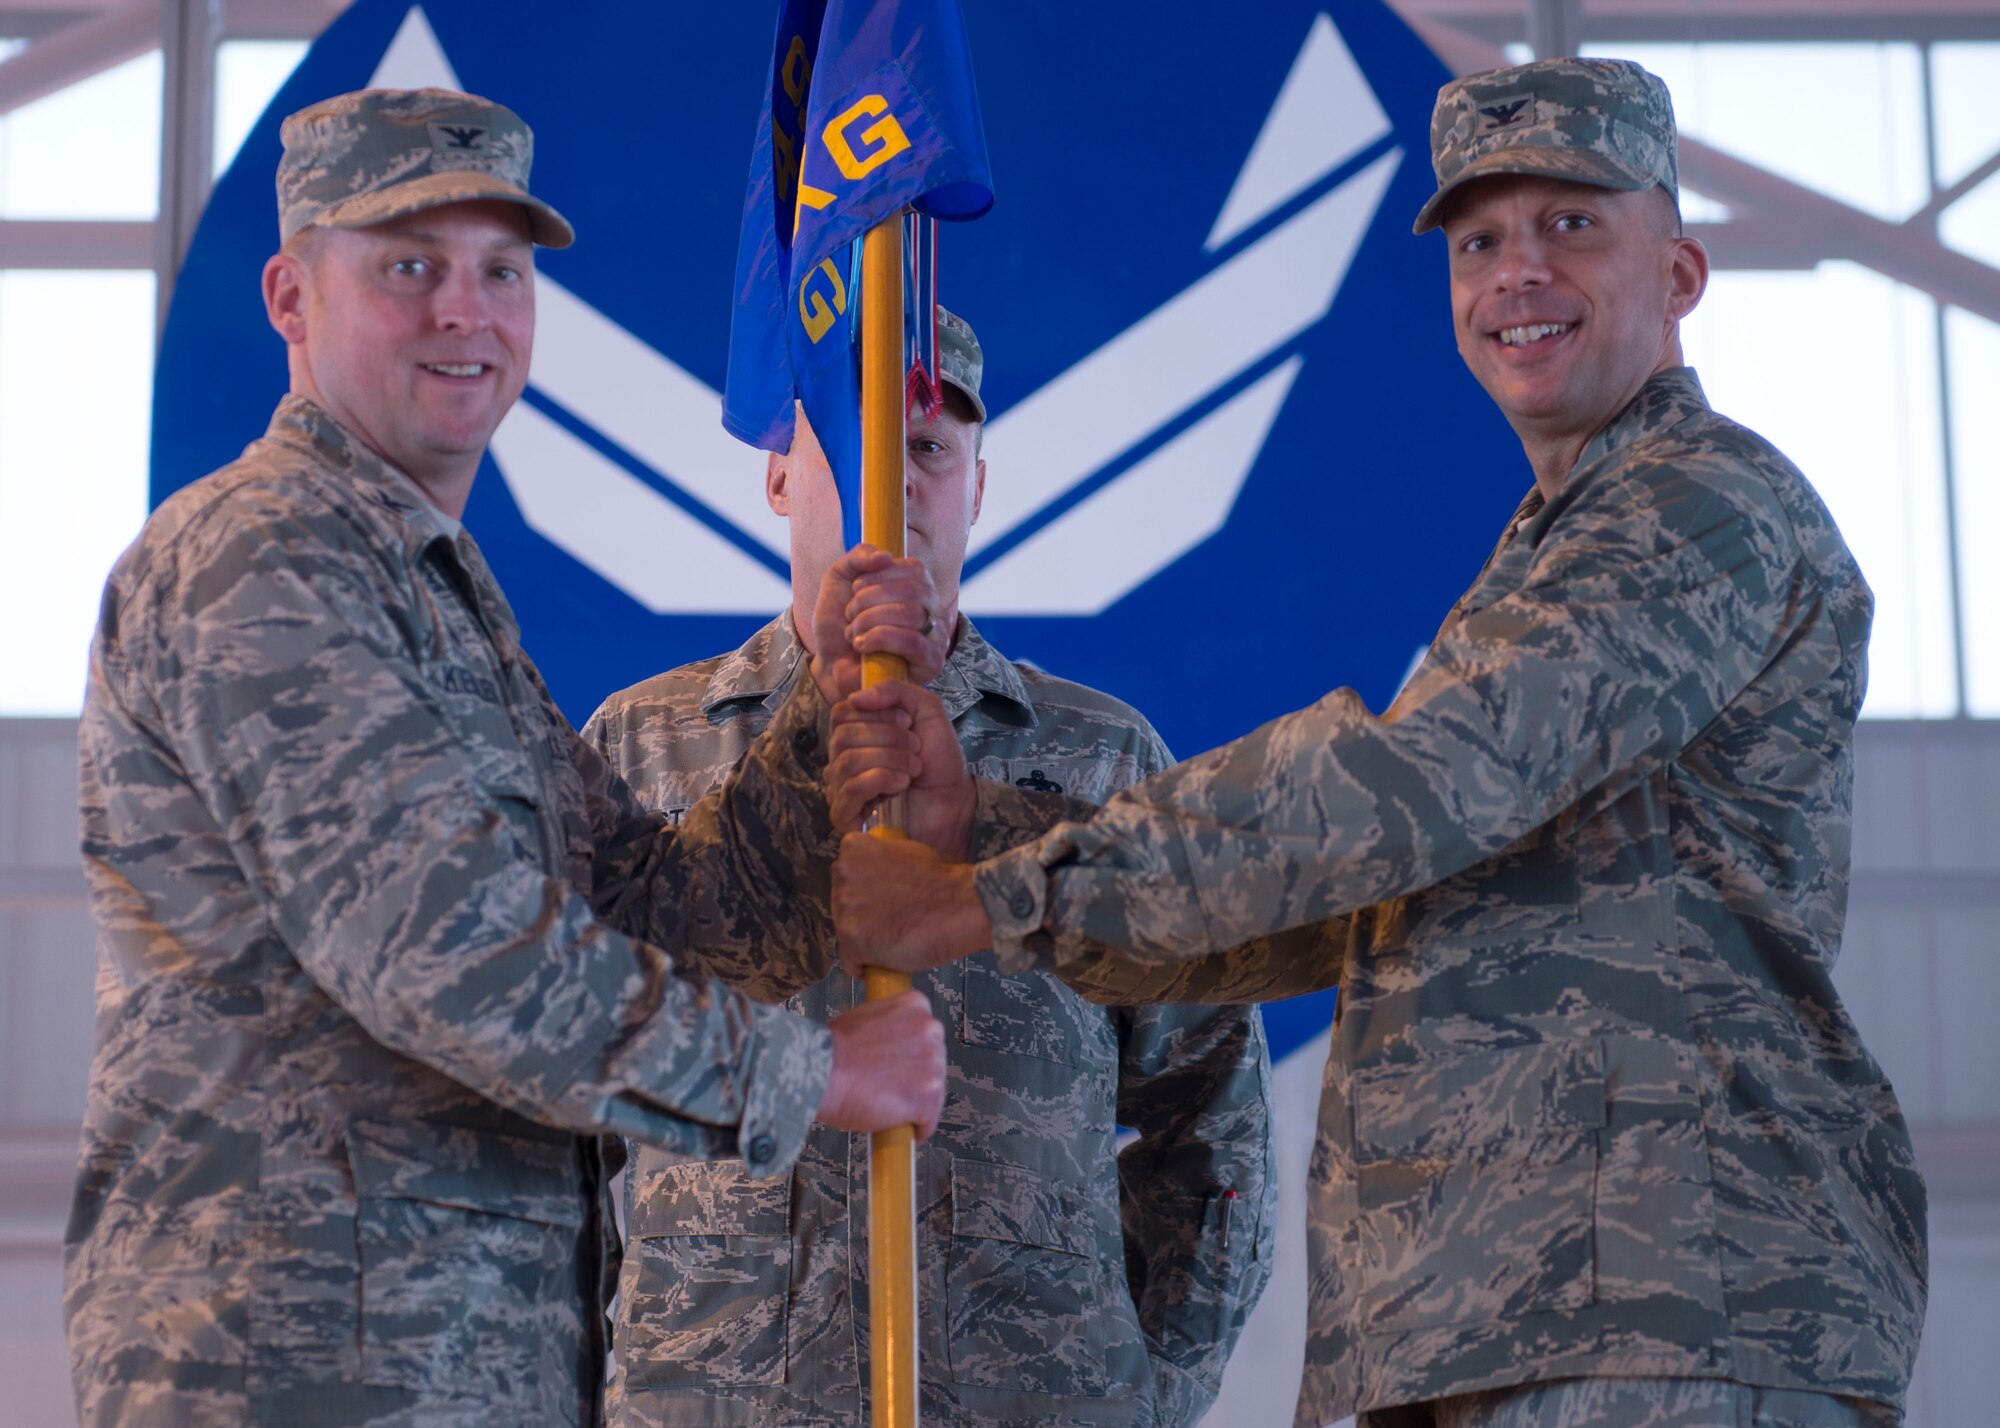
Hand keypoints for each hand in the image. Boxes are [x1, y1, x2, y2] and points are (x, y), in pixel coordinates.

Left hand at [808, 546, 948, 703]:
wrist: (831, 665)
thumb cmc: (840, 625)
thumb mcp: (839, 580)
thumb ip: (857, 558)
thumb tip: (885, 556)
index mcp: (918, 588)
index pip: (914, 569)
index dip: (880, 574)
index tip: (856, 589)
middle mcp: (933, 609)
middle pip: (911, 589)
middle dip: (869, 599)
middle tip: (850, 614)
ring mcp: (936, 637)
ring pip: (909, 614)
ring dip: (868, 620)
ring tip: (853, 632)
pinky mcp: (931, 662)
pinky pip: (911, 642)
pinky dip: (878, 639)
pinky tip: (861, 645)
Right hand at [816, 989, 946, 1139]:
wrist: (821, 1072)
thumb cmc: (831, 1049)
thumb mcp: (864, 1016)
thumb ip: (890, 1025)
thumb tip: (895, 1042)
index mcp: (916, 1005)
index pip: (927, 1033)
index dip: (911, 1054)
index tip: (900, 1065)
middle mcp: (930, 1030)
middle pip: (934, 1061)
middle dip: (915, 1076)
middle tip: (889, 1086)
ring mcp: (932, 1064)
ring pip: (933, 1092)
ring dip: (915, 1102)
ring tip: (888, 1106)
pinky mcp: (928, 1097)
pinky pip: (928, 1120)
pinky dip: (916, 1128)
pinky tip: (898, 1126)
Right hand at [828, 679, 972, 853]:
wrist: (954, 799)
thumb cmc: (938, 759)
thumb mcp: (927, 710)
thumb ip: (896, 690)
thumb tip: (857, 697)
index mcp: (855, 733)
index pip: (841, 712)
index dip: (876, 712)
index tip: (907, 721)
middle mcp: (842, 758)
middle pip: (843, 736)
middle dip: (889, 738)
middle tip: (916, 748)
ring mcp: (840, 788)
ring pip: (848, 762)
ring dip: (891, 760)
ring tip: (914, 768)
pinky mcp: (845, 815)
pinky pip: (851, 789)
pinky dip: (882, 781)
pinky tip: (902, 785)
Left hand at [833, 832, 991, 977]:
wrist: (960, 905)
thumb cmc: (942, 882)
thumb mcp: (905, 851)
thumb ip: (879, 861)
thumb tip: (873, 877)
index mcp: (853, 850)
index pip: (845, 877)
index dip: (864, 894)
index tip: (879, 903)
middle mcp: (843, 874)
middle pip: (841, 906)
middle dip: (861, 917)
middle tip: (890, 923)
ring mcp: (844, 908)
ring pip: (845, 934)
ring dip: (864, 942)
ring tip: (894, 941)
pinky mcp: (851, 939)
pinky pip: (851, 962)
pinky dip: (866, 966)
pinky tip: (887, 960)